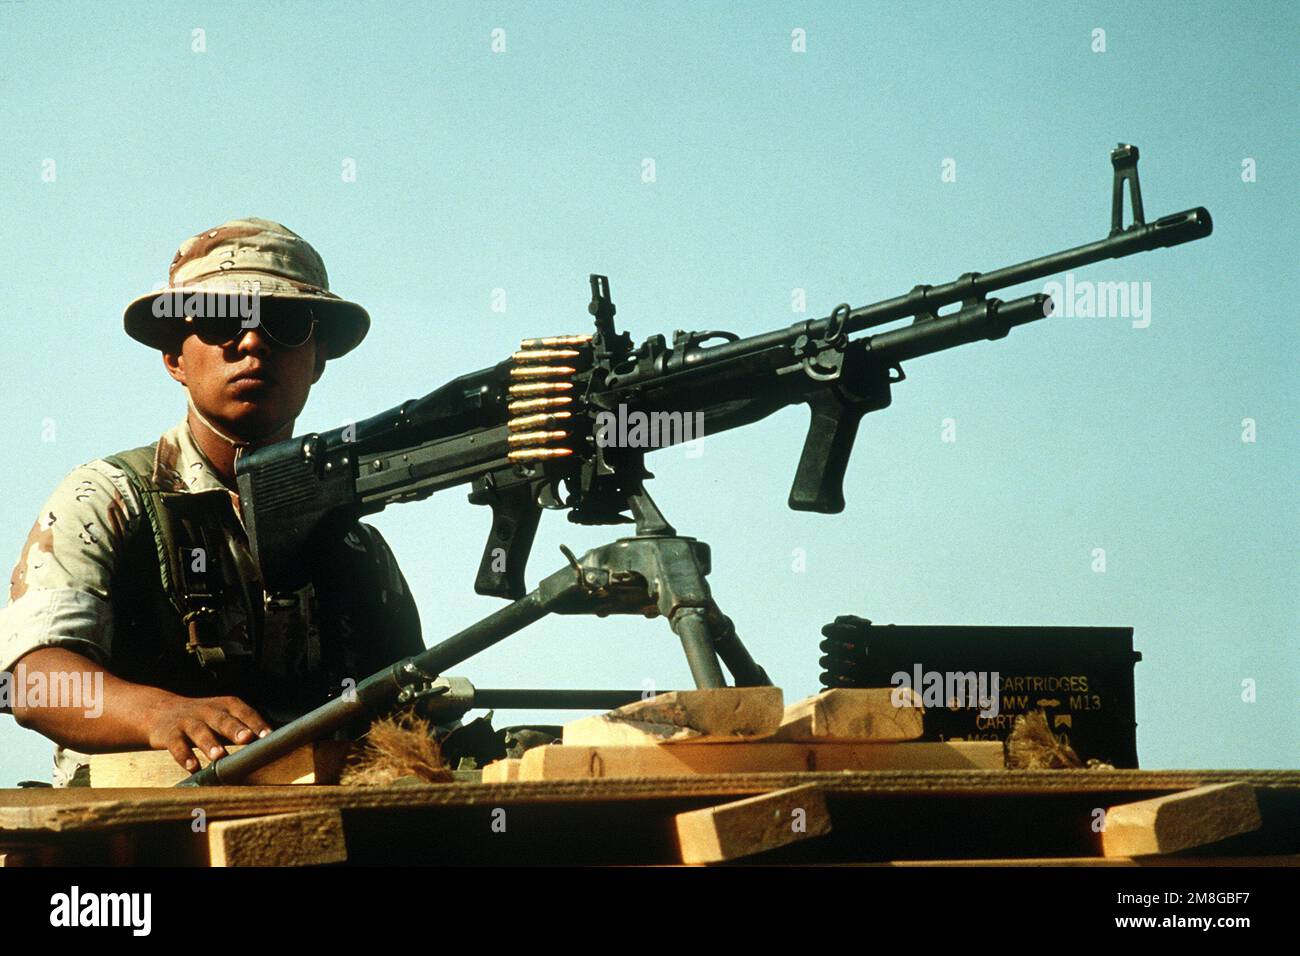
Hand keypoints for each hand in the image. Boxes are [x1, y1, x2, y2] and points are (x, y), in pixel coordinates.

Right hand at [144, 695, 272, 770]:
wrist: (160, 711)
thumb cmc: (203, 718)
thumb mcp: (223, 716)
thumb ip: (243, 727)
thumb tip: (272, 745)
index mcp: (225, 705)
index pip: (244, 712)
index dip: (256, 723)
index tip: (268, 736)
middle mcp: (207, 711)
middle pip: (223, 719)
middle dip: (235, 729)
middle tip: (246, 739)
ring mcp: (187, 722)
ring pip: (200, 731)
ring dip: (209, 743)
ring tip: (219, 756)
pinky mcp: (169, 734)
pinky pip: (176, 745)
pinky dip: (184, 756)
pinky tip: (192, 767)